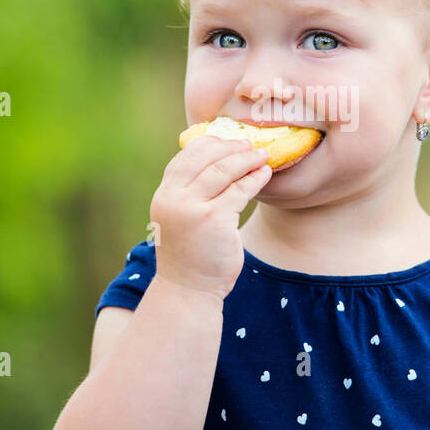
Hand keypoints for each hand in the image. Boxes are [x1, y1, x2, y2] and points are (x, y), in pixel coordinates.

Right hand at [149, 135, 272, 299]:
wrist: (189, 289)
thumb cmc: (189, 253)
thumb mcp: (179, 217)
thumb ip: (188, 191)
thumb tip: (215, 159)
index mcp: (164, 195)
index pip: (185, 157)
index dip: (209, 144)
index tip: (228, 141)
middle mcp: (174, 198)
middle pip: (206, 158)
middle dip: (231, 147)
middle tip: (250, 145)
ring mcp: (193, 209)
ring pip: (224, 170)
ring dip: (246, 159)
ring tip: (262, 156)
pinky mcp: (215, 220)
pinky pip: (240, 190)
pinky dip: (255, 179)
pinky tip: (265, 174)